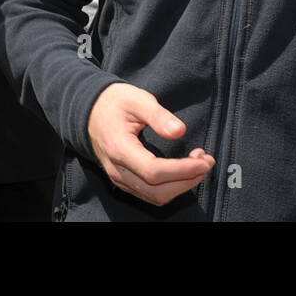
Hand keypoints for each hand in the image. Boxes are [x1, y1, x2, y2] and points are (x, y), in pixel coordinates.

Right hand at [87, 83, 214, 206]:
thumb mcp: (136, 99)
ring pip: (155, 196)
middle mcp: (118, 170)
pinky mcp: (124, 180)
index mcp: (119, 148)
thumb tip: (179, 131)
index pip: (154, 172)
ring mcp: (120, 178)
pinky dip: (171, 187)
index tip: (203, 160)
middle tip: (206, 161)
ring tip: (197, 164)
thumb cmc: (113, 102)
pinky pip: (150, 194)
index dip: (182, 170)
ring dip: (182, 185)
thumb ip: (158, 115)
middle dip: (188, 181)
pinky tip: (183, 170)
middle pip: (157, 191)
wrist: (89, 111)